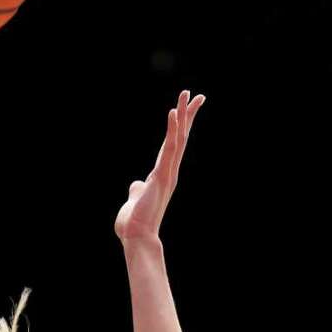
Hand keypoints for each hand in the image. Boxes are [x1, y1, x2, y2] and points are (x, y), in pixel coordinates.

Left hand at [114, 89, 204, 245]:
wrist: (136, 237)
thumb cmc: (135, 222)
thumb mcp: (136, 199)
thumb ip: (138, 189)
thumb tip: (136, 185)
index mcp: (163, 174)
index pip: (173, 145)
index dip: (180, 127)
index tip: (186, 109)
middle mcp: (169, 172)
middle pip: (182, 138)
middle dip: (188, 115)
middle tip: (196, 95)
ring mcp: (167, 173)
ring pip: (178, 139)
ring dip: (183, 115)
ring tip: (187, 94)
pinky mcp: (162, 176)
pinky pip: (169, 149)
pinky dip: (172, 130)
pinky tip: (173, 113)